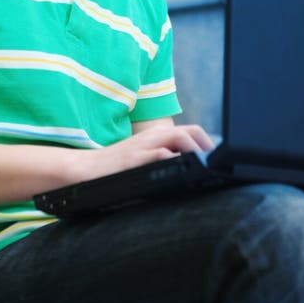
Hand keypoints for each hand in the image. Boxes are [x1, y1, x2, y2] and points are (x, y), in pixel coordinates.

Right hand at [81, 124, 213, 182]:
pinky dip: (174, 160)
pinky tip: (183, 171)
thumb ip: (162, 159)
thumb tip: (187, 171)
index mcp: (156, 136)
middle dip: (206, 145)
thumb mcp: (142, 159)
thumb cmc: (115, 168)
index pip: (189, 131)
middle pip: (188, 131)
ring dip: (195, 151)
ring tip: (205, 166)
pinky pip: (160, 154)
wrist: (86, 168)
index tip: (216, 159)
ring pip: (178, 138)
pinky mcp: (135, 158)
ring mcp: (143, 145)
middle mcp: (152, 136)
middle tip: (216, 164)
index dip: (206, 143)